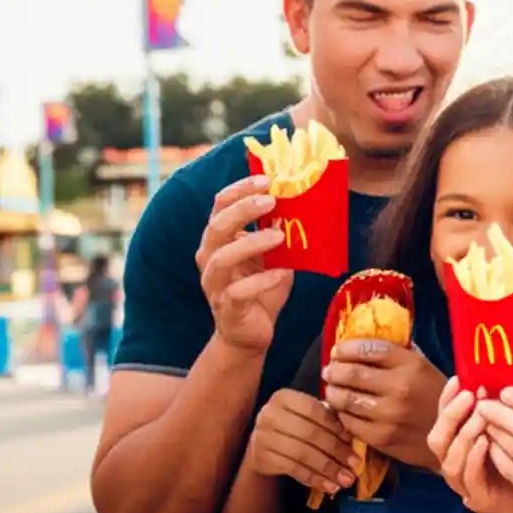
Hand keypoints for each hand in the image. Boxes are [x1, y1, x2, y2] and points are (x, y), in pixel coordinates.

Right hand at [195, 175, 293, 352]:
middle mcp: (209, 259)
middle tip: (272, 199)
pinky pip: (238, 291)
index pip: (219, 205)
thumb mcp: (273, 256)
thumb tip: (304, 204)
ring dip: (252, 243)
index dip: (240, 189)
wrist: (250, 334)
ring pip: (222, 258)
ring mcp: (215, 284)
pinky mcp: (226, 308)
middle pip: (216, 227)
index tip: (266, 179)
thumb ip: (278, 232)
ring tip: (280, 235)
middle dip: (243, 209)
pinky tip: (282, 273)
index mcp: (218, 240)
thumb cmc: (261, 288)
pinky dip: (262, 280)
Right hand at [247, 389, 359, 495]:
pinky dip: (314, 478)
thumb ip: (327, 420)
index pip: (315, 410)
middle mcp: (269, 414)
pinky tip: (329, 486)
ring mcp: (262, 437)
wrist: (263, 445)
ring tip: (346, 479)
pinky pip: (293, 469)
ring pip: (302, 453)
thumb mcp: (307, 417)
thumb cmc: (293, 427)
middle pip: (309, 433)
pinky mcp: (261, 458)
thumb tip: (354, 438)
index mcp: (284, 397)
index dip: (336, 426)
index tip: (353, 441)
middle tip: (354, 465)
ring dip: (327, 468)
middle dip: (336, 450)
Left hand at [324, 339, 446, 470]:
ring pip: (346, 399)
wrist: (452, 437)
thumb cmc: (437, 397)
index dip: (347, 348)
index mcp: (411, 365)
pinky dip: (342, 414)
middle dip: (334, 369)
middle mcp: (399, 387)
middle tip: (329, 370)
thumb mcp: (424, 367)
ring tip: (332, 389)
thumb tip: (365, 342)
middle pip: (352, 373)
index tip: (337, 350)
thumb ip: (398, 354)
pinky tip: (343, 410)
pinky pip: (350, 423)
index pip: (369, 349)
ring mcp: (389, 415)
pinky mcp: (381, 438)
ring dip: (333, 392)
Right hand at [428, 378, 512, 512]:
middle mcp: (456, 462)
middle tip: (470, 396)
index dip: (446, 400)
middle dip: (451, 415)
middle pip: (437, 439)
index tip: (457, 379)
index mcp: (459, 442)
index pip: (442, 419)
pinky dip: (473, 458)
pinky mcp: (479, 499)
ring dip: (464, 435)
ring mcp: (465, 483)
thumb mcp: (511, 423)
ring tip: (481, 416)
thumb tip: (494, 376)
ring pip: (449, 460)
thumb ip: (499, 406)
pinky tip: (485, 442)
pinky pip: (468, 478)